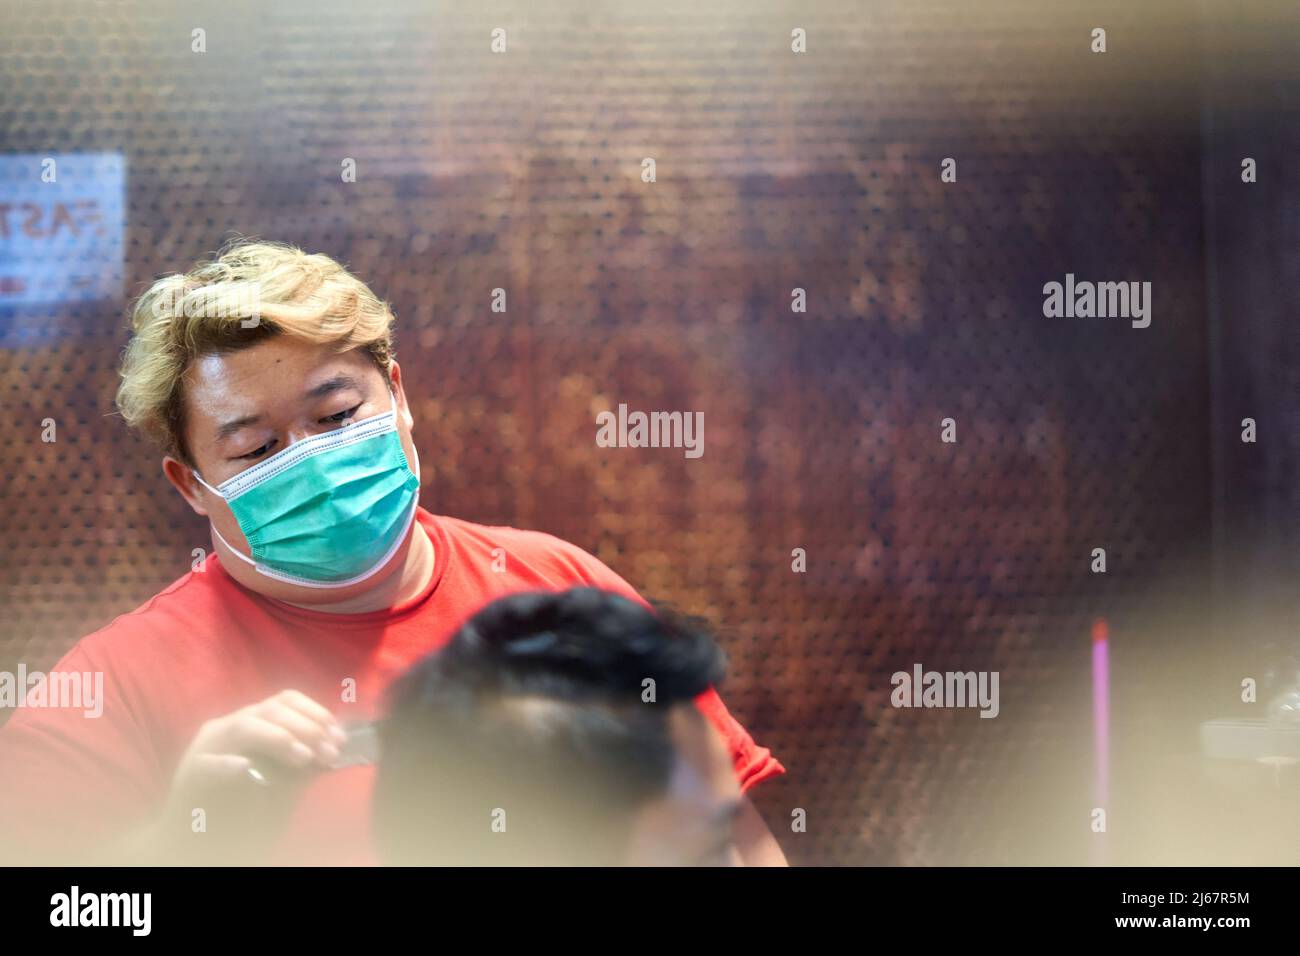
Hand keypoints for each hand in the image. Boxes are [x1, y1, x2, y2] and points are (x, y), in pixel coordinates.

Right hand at [158, 689, 346, 862]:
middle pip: (270, 711)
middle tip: (329, 752)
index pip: (286, 701)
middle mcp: (231, 727)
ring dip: (278, 739)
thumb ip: (305, 763)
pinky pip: (206, 763)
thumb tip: (335, 748)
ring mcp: (208, 747)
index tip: (339, 736)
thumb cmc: (244, 804)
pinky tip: (246, 769)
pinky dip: (227, 764)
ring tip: (303, 758)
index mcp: (253, 723)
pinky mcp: (190, 774)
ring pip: (242, 728)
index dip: (316, 713)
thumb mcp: (284, 780)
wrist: (200, 837)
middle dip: (306, 728)